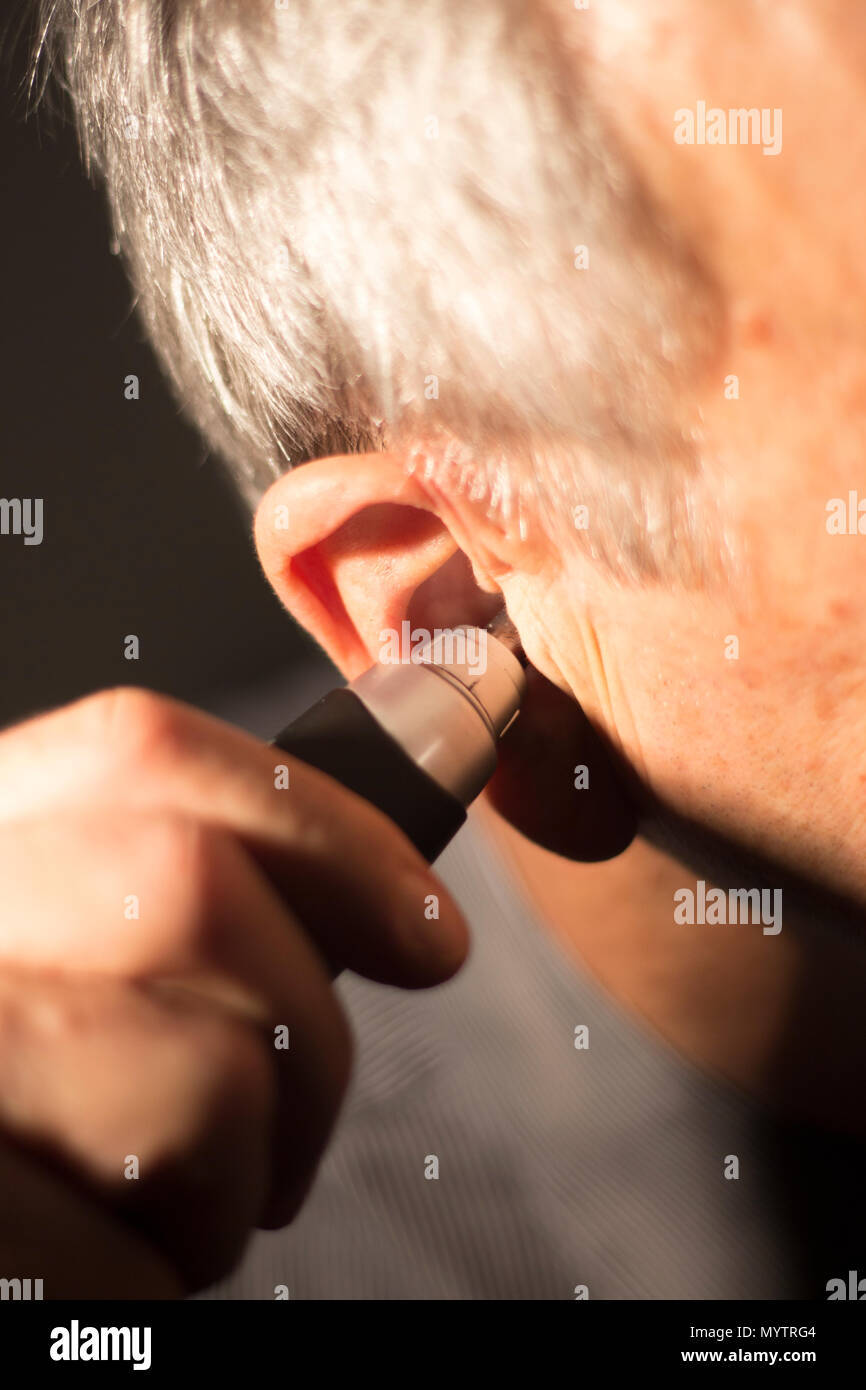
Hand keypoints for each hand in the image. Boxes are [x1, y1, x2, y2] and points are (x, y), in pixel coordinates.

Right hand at [0, 688, 467, 1295]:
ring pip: (206, 1079)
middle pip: (195, 892)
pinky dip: (163, 1275)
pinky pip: (144, 1259)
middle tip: (299, 1109)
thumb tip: (393, 904)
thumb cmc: (30, 1109)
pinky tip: (98, 1257)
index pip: (140, 752)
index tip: (423, 922)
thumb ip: (163, 897)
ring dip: (237, 1172)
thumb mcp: (62, 958)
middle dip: (310, 1025)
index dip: (319, 825)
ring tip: (163, 1196)